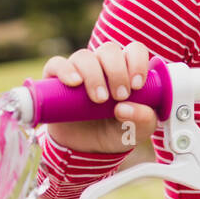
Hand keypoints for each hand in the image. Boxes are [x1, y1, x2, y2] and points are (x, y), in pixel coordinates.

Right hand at [41, 41, 157, 153]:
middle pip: (109, 50)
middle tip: (120, 96)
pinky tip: (74, 83)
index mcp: (127, 70)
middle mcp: (103, 65)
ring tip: (99, 99)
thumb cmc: (118, 131)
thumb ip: (144, 119)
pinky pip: (56, 64)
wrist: (87, 148)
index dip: (137, 62)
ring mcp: (79, 71)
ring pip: (84, 56)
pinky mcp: (56, 80)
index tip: (137, 85)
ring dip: (94, 75)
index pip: (134, 50)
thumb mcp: (138, 130)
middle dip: (117, 72)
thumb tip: (124, 108)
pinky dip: (65, 70)